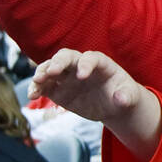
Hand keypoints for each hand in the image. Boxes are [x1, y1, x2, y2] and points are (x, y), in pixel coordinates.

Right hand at [29, 49, 148, 123]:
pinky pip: (44, 85)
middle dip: (57, 63)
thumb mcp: (130, 96)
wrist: (112, 105)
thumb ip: (126, 96)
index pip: (90, 57)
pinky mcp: (57, 89)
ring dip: (41, 73)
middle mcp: (80, 65)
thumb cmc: (123, 95)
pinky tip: (32, 95)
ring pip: (50, 68)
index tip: (82, 76)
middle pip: (65, 57)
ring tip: (37, 82)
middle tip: (51, 72)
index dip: (85, 64)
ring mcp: (67, 76)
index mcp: (99, 62)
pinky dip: (36, 88)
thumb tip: (121, 99)